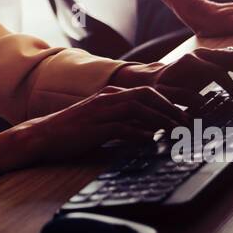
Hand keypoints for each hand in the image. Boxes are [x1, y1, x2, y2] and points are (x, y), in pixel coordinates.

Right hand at [0, 85, 189, 173]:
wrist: (43, 135)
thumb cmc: (72, 131)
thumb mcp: (100, 121)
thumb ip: (122, 122)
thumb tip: (148, 132)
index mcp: (111, 94)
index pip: (147, 91)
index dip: (170, 100)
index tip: (186, 113)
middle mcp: (108, 98)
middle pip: (147, 96)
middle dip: (171, 108)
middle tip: (189, 122)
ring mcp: (102, 111)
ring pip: (139, 109)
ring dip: (161, 120)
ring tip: (178, 131)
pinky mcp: (96, 127)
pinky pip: (124, 128)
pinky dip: (142, 134)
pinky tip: (154, 141)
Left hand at [145, 46, 232, 103]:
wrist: (157, 77)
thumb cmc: (161, 89)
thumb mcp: (164, 95)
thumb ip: (179, 97)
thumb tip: (201, 101)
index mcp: (190, 62)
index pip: (218, 71)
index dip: (232, 87)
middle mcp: (202, 53)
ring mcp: (210, 52)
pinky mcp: (216, 56)